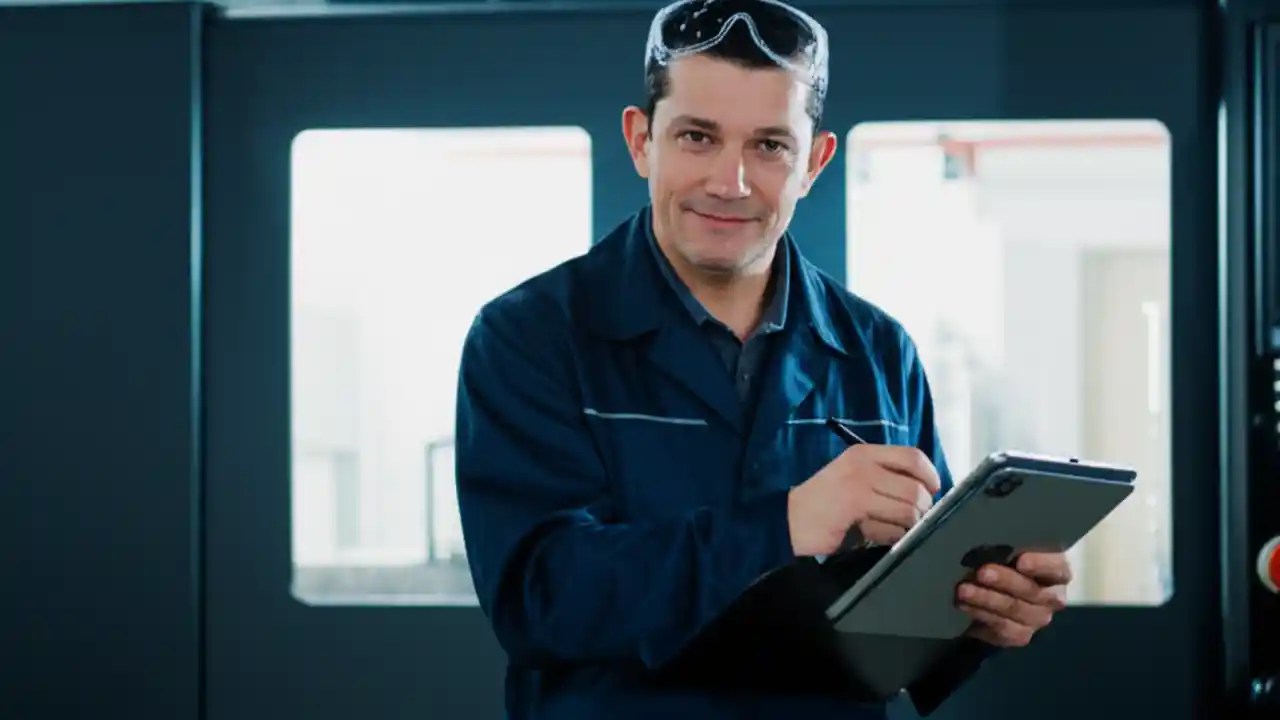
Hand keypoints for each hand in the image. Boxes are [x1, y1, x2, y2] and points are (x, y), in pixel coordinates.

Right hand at [787, 444, 940, 556]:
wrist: (789, 520)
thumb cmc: (824, 504)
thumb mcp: (854, 481)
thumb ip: (884, 481)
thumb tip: (924, 494)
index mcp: (864, 453)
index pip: (913, 456)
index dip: (931, 476)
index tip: (932, 492)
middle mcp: (864, 464)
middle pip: (917, 487)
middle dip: (922, 509)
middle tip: (912, 521)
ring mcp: (859, 485)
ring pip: (909, 509)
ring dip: (908, 526)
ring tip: (892, 529)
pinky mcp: (855, 507)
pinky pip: (892, 527)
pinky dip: (892, 536)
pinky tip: (876, 536)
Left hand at [957, 551, 1071, 646]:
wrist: (994, 592)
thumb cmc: (1005, 561)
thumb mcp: (1010, 551)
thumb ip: (1008, 546)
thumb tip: (986, 532)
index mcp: (1057, 571)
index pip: (1058, 568)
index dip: (1041, 565)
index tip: (1022, 561)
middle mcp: (1053, 597)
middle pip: (1033, 591)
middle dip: (1005, 581)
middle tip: (981, 572)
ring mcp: (1038, 619)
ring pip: (1014, 610)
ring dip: (987, 599)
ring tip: (963, 590)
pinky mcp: (1020, 635)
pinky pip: (1002, 628)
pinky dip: (981, 615)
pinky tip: (964, 606)